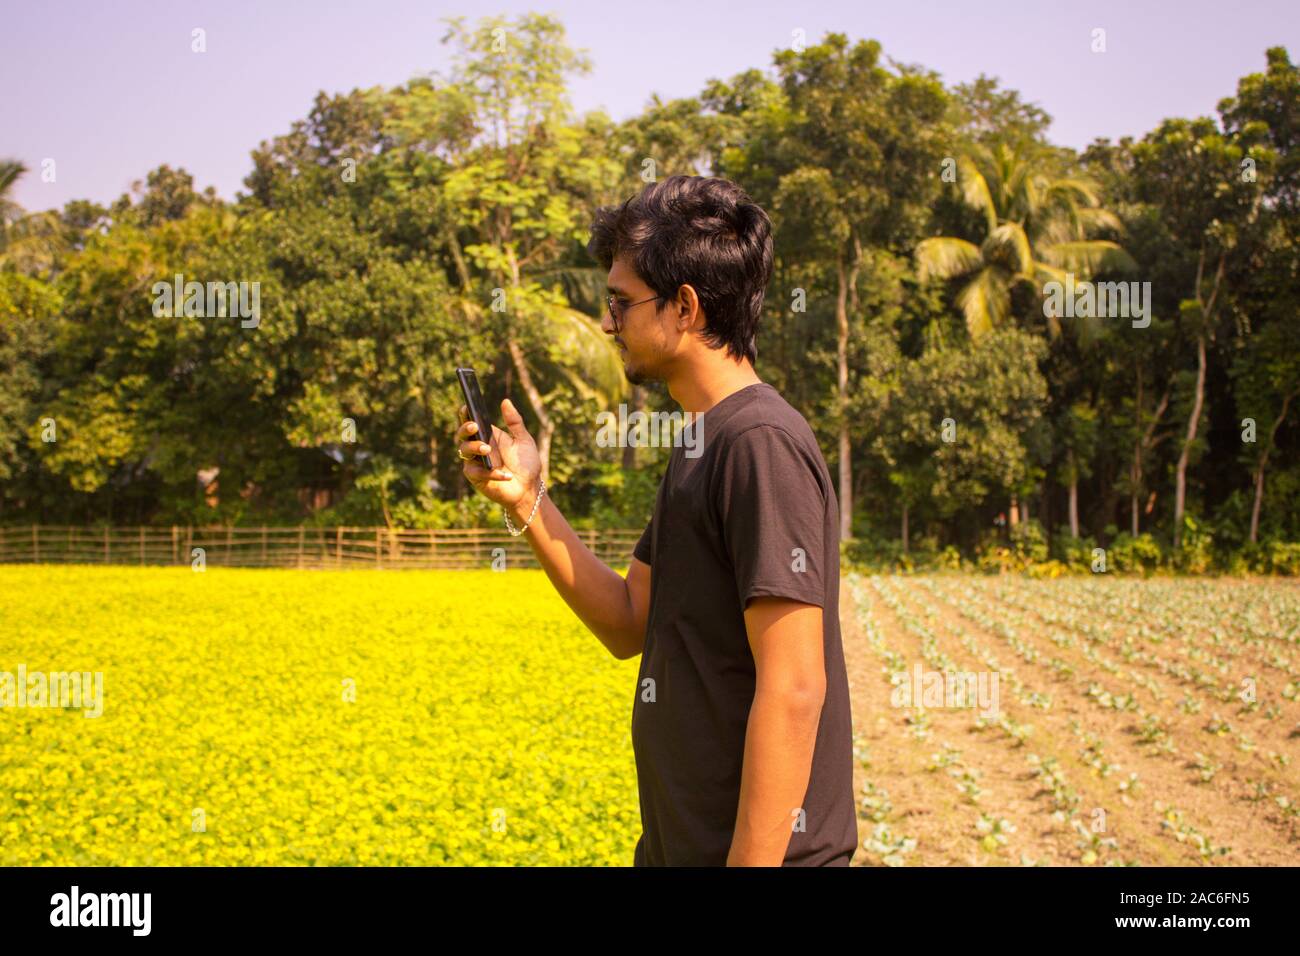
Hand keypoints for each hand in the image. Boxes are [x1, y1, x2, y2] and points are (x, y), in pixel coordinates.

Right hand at [455, 398, 541, 517]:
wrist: (530, 488)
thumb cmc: (526, 464)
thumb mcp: (523, 440)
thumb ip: (514, 422)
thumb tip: (505, 401)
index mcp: (488, 436)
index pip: (472, 423)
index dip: (465, 414)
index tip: (467, 407)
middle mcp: (479, 448)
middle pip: (463, 435)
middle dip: (465, 429)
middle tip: (474, 426)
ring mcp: (476, 463)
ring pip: (464, 451)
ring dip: (475, 447)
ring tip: (487, 449)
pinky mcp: (477, 478)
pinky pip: (476, 472)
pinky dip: (491, 473)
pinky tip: (506, 475)